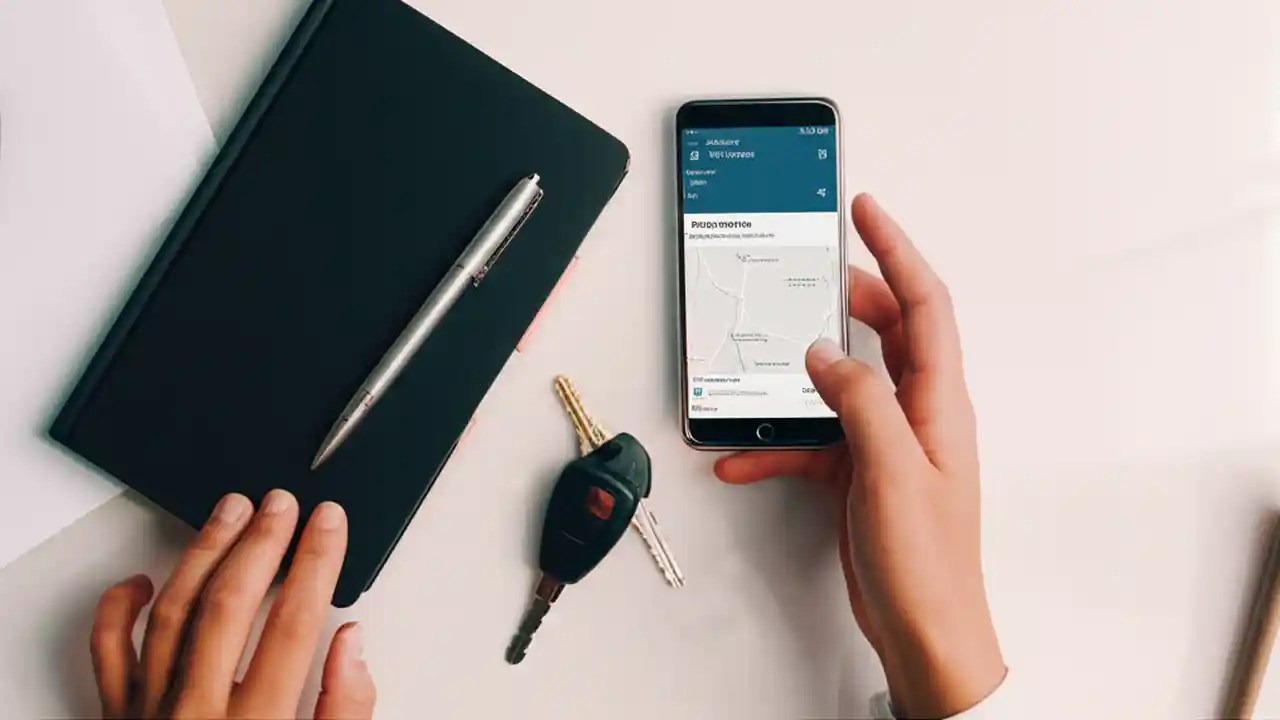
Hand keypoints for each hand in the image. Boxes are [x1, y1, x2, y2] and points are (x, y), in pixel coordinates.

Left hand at [90, 490, 375, 718]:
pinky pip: (109, 656)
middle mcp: (197, 716)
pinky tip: (142, 580)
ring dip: (202, 553)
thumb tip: (352, 646)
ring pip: (172, 614)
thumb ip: (345, 714)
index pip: (294, 623)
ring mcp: (151, 716)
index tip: (330, 523)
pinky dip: (120, 611)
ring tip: (229, 513)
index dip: (316, 563)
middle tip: (282, 502)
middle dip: (262, 543)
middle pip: (229, 605)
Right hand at [716, 195, 1003, 717]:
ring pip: (843, 383)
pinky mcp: (862, 474)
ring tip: (766, 358)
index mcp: (939, 401)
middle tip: (808, 274)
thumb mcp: (892, 470)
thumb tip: (826, 355)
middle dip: (848, 298)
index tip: (866, 211)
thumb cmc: (927, 563)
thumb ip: (860, 402)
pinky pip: (816, 441)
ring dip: (802, 374)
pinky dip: (780, 444)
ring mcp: (889, 443)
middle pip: (887, 331)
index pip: (925, 303)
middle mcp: (918, 413)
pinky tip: (744, 458)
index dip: (897, 249)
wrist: (925, 631)